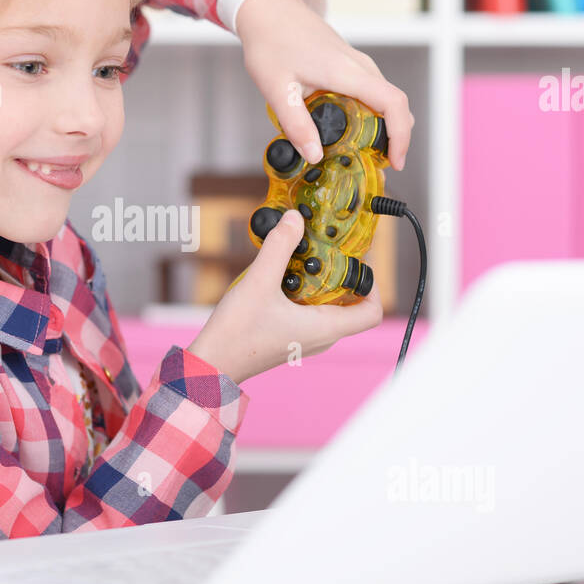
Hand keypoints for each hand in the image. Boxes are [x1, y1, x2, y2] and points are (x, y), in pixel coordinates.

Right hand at [187, 208, 381, 384]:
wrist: (210, 364)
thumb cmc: (236, 335)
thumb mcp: (259, 283)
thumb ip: (279, 248)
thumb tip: (295, 219)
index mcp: (325, 328)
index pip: (372, 312)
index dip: (373, 284)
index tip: (360, 260)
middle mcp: (321, 336)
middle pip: (350, 304)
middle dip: (344, 274)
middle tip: (329, 248)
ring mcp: (305, 338)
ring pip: (327, 306)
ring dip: (321, 281)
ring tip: (305, 256)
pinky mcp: (289, 336)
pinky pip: (308, 310)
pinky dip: (303, 289)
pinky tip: (283, 272)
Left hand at [235, 0, 415, 169]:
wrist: (269, 9)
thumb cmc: (271, 41)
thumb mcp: (276, 88)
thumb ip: (296, 124)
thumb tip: (314, 156)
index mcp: (346, 71)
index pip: (392, 103)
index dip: (401, 135)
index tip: (396, 160)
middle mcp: (359, 66)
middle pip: (395, 104)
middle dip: (395, 137)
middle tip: (378, 164)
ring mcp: (357, 64)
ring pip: (385, 98)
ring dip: (383, 127)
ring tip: (363, 153)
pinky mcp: (349, 64)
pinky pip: (371, 91)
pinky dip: (371, 114)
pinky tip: (349, 130)